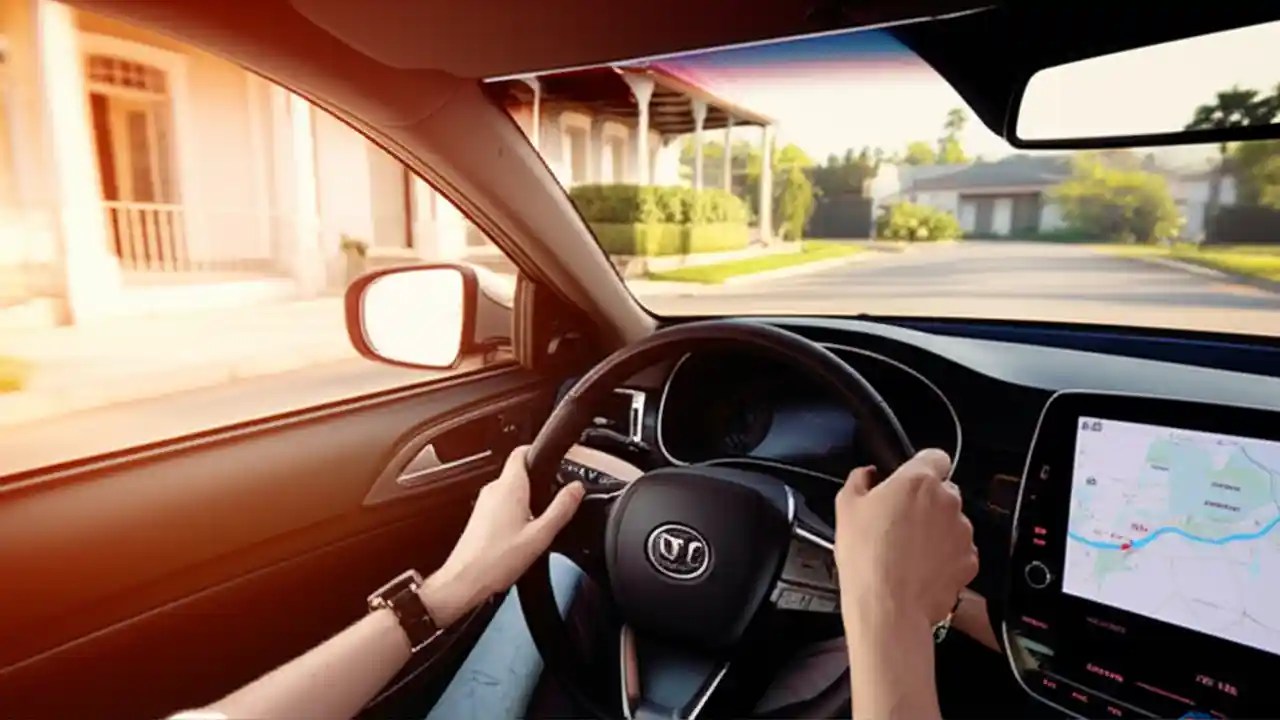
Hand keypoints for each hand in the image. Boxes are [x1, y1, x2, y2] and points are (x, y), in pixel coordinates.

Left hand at [419, 446, 584, 625]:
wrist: (464, 581)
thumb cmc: (496, 560)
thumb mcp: (540, 535)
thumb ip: (561, 509)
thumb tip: (576, 489)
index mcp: (509, 487)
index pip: (522, 452)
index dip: (538, 451)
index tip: (555, 460)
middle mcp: (493, 490)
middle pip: (519, 472)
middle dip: (539, 481)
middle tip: (556, 498)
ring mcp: (484, 503)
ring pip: (511, 490)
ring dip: (527, 500)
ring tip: (541, 521)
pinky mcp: (479, 518)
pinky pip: (502, 505)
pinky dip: (516, 513)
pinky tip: (523, 534)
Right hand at [834, 449, 977, 633]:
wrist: (889, 608)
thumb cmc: (867, 558)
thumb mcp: (846, 508)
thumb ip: (859, 480)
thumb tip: (867, 475)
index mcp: (918, 481)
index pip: (935, 456)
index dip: (921, 467)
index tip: (909, 481)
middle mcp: (947, 500)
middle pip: (943, 490)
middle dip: (926, 502)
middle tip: (899, 522)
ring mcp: (962, 531)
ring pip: (951, 521)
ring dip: (936, 529)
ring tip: (908, 550)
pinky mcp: (969, 559)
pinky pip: (958, 549)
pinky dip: (945, 555)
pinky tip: (920, 567)